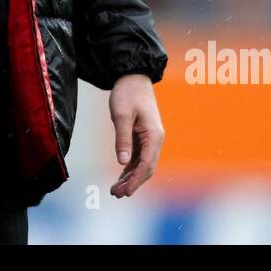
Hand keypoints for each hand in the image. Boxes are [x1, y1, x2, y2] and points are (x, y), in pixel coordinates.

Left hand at [108, 73, 163, 197]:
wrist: (134, 76)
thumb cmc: (128, 93)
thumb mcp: (121, 114)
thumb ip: (122, 138)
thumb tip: (122, 162)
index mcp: (154, 135)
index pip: (146, 164)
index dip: (135, 180)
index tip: (124, 192)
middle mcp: (155, 140)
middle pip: (146, 168)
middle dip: (132, 182)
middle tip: (116, 194)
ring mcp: (150, 139)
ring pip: (142, 164)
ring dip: (130, 177)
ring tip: (115, 190)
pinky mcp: (143, 136)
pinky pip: (138, 157)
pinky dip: (129, 168)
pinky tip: (120, 177)